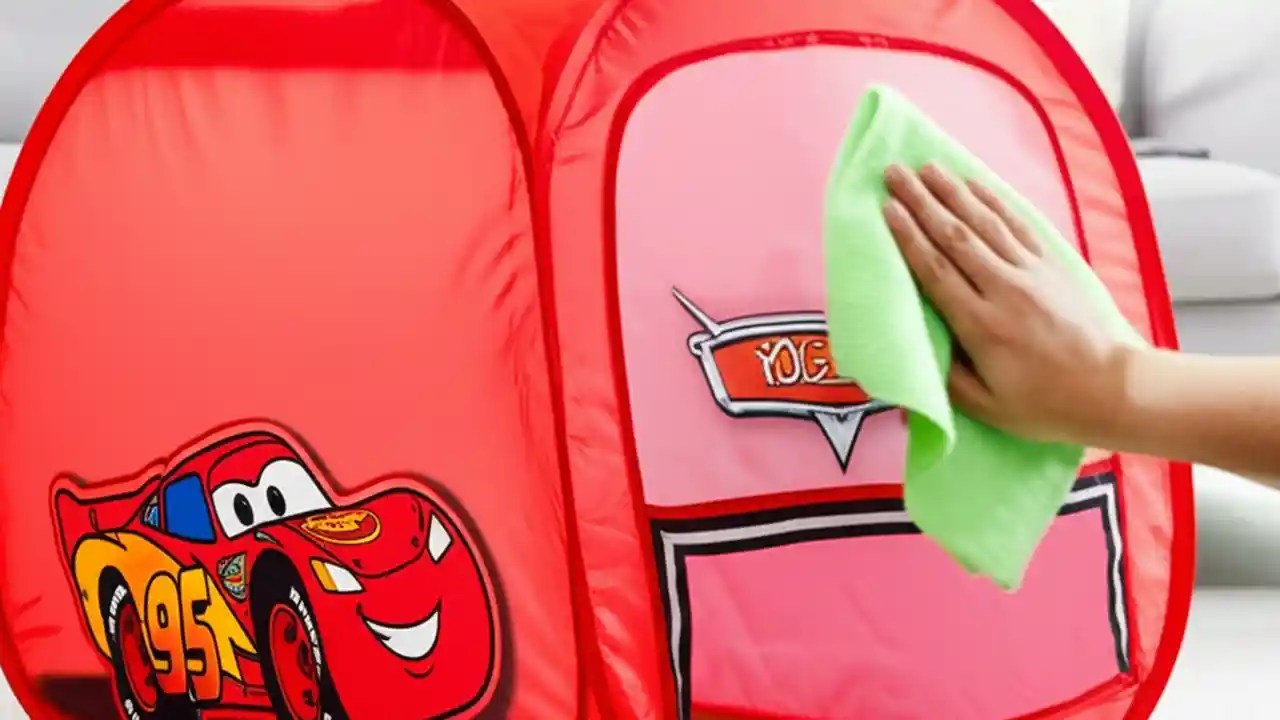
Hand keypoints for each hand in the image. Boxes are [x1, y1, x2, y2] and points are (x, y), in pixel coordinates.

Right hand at [882, 163, 1133, 445]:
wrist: (1113, 389)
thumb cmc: (1045, 405)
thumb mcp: (987, 407)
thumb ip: (947, 378)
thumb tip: (917, 349)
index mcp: (980, 325)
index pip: (935, 271)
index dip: (908, 237)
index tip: (887, 209)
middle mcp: (1003, 289)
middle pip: (955, 236)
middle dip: (922, 201)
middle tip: (894, 173)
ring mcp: (1030, 273)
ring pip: (985, 223)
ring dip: (953, 191)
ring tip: (927, 167)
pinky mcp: (1051, 266)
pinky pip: (1017, 225)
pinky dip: (994, 202)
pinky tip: (974, 184)